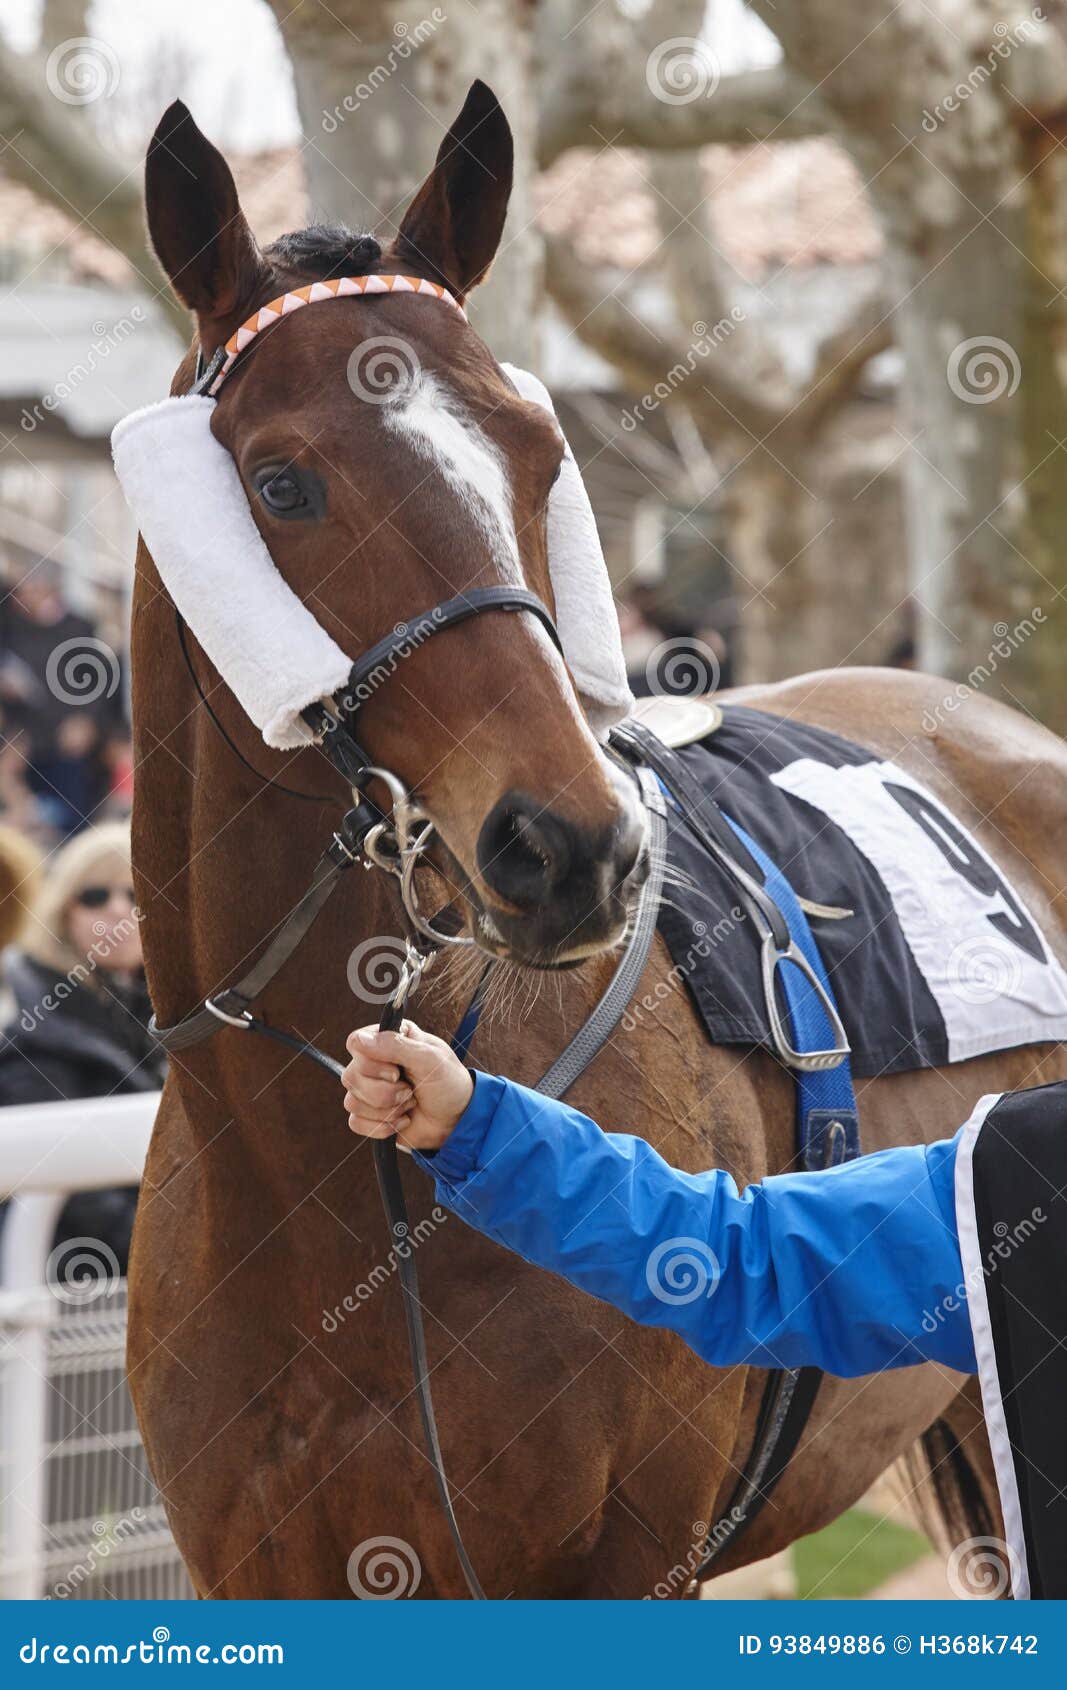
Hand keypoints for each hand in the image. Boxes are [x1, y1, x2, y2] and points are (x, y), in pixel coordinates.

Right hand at [342, 1020, 473, 1151]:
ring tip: (410, 1104)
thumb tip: (361, 1040)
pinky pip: (355, 1122)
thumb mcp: (430, 1058)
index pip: (355, 1043)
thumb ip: (397, 1046)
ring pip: (352, 1101)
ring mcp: (369, 1089)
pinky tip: (402, 1121)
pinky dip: (382, 1127)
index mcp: (388, 1040)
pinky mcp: (369, 1115)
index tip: (396, 1072)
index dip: (371, 1062)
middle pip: (351, 1076)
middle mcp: (374, 1063)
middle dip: (385, 1092)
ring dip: (387, 1110)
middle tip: (410, 1091)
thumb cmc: (449, 1083)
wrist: (457, 1120)